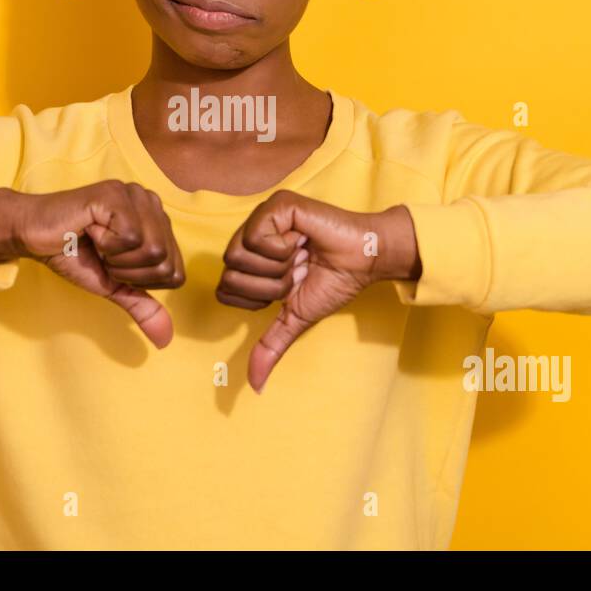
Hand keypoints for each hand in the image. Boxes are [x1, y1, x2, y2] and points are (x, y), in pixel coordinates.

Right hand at [0, 181, 184, 348]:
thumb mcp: (113, 285)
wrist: (32, 234)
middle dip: (128, 271)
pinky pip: (130, 237)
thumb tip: (165, 339)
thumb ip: (141, 305)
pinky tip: (90, 230)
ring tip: (96, 241)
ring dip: (117, 259)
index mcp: (157, 221)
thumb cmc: (73, 254)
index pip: (175, 272)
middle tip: (102, 254)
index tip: (113, 264)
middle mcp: (151, 202)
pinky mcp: (116, 194)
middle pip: (165, 261)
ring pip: (152, 250)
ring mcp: (134, 195)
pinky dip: (106, 245)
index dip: (141, 281)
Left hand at [215, 189, 420, 393]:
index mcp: (250, 261)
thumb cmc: (334, 281)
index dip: (257, 298)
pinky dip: (282, 249)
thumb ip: (271, 345)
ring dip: (278, 268)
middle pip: (230, 275)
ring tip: (301, 255)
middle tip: (297, 271)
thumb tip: (255, 385)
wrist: (365, 260)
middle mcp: (250, 237)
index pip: (225, 290)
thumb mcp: (296, 317)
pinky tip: (303, 240)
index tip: (288, 287)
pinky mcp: (277, 205)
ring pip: (238, 256)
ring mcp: (262, 218)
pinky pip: (257, 236)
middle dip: (270, 285)